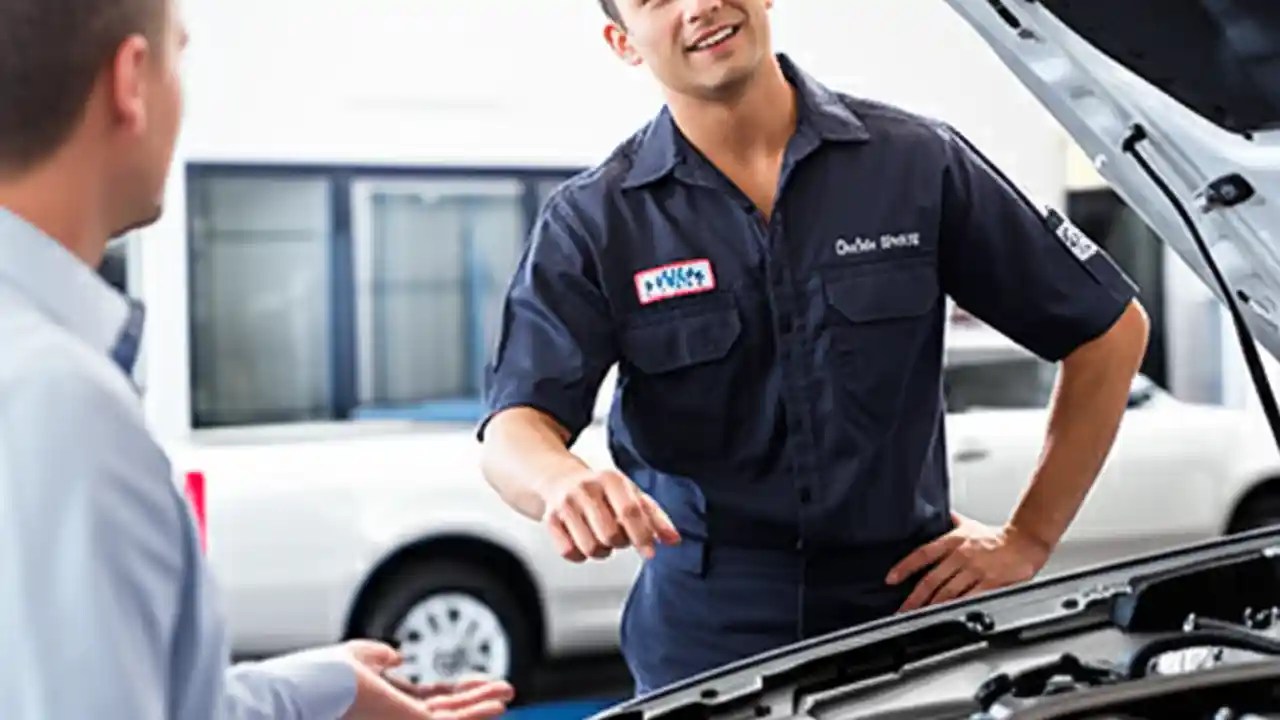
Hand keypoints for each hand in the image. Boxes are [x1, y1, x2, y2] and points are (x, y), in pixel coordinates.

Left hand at [341, 641, 512, 719]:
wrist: (314, 686)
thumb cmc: (326, 674)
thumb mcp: (359, 657)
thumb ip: (379, 656)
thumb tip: (396, 658)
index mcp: (387, 703)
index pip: (432, 700)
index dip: (459, 691)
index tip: (482, 681)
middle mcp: (399, 717)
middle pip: (448, 710)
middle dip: (477, 699)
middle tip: (506, 689)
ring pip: (453, 718)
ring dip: (482, 705)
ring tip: (508, 693)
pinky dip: (476, 714)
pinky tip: (497, 704)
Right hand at [541, 468, 680, 560]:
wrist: (560, 479)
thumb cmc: (603, 491)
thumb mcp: (631, 495)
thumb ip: (655, 517)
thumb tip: (674, 540)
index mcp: (611, 479)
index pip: (630, 511)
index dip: (642, 535)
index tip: (650, 553)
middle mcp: (586, 489)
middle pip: (610, 535)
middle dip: (620, 543)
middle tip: (618, 535)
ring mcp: (566, 504)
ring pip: (590, 548)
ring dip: (601, 551)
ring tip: (600, 537)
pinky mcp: (549, 519)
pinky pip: (569, 553)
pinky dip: (580, 555)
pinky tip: (582, 540)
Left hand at [885, 512, 1051, 612]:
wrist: (1026, 541)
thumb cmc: (997, 536)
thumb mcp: (968, 524)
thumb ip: (950, 522)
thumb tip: (934, 515)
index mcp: (953, 540)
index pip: (922, 554)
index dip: (904, 567)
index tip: (891, 579)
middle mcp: (961, 555)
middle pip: (931, 579)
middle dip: (914, 598)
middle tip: (902, 609)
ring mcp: (976, 570)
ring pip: (947, 592)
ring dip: (930, 606)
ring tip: (918, 616)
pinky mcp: (990, 582)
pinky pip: (969, 598)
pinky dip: (956, 608)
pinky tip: (946, 616)